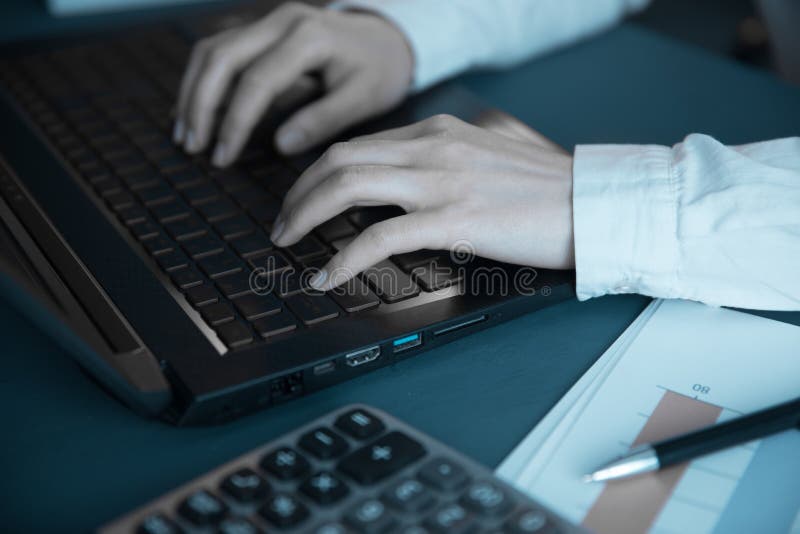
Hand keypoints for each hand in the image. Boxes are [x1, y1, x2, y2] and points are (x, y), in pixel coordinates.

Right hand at [173, 2, 413, 165]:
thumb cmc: (379, 71)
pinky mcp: (262, 30)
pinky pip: (220, 51)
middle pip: (221, 58)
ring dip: (192, 92)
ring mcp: (269, 21)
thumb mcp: (364, 99)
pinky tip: (192, 113)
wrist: (388, 38)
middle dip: (199, 105)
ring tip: (185, 136)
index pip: (257, 81)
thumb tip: (280, 145)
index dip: (234, 122)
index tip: (222, 157)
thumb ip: (323, 120)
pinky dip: (201, 81)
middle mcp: (282, 21)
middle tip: (191, 147)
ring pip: (212, 50)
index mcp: (310, 37)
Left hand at [271, 114, 574, 290]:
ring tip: (286, 243)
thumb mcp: (485, 159)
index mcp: (438, 131)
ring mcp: (442, 180)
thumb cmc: (546, 190)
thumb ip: (443, 163)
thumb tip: (406, 185)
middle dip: (297, 193)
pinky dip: (342, 258)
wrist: (596, 202)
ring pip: (348, 186)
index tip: (302, 198)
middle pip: (339, 160)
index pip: (358, 145)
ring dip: (304, 216)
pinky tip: (325, 276)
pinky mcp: (455, 219)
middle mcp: (433, 146)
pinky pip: (380, 236)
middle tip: (281, 223)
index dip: (318, 174)